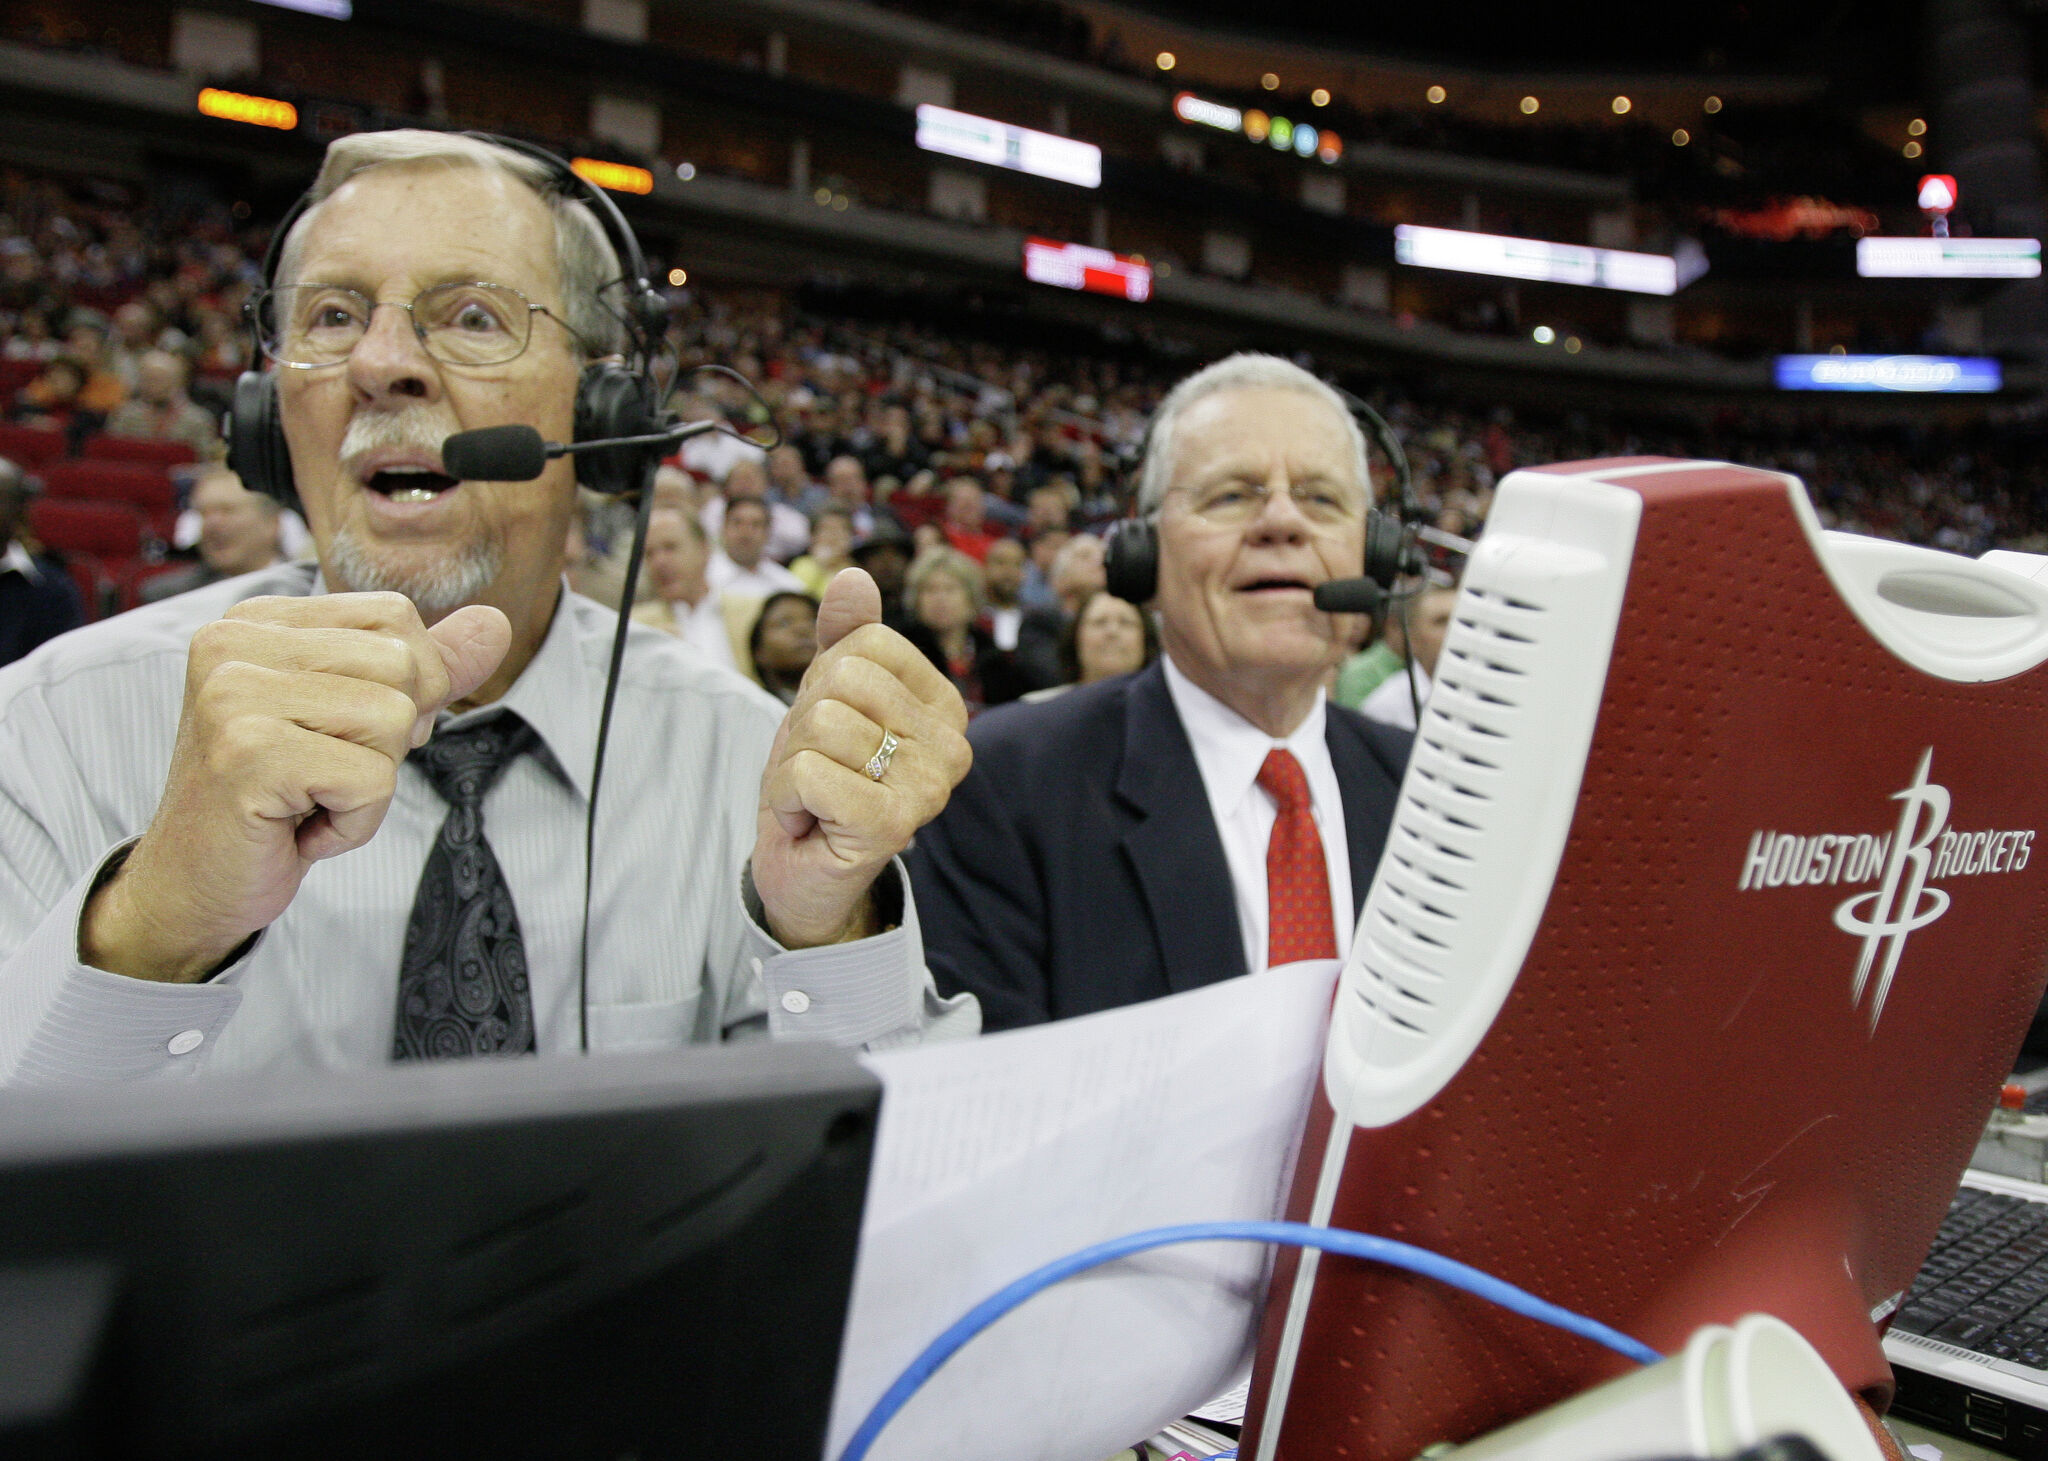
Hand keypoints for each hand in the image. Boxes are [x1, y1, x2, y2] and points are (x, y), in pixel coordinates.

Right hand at [81, 593, 510, 982]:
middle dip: (391, 739)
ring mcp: (234, 695)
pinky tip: (298, 828)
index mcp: (258, 620)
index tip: (336, 733)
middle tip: (321, 772)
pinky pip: (374, 781)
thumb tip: (495, 623)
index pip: (397, 617)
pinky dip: (355, 822)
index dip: (404, 688)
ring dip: (372, 783)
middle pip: (406, 666)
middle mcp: (234, 642)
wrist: (194, 885)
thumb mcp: (357, 720)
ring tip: (308, 798)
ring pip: (396, 720)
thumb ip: (425, 667)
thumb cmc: (277, 799)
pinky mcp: (248, 755)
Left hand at [754, 568, 970, 946]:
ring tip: (815, 795)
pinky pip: (807, 772)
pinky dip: (787, 797)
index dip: (825, 680)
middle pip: (842, 678)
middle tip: (820, 768)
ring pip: (821, 724)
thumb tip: (853, 576)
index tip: (833, 733)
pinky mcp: (892, 824)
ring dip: (793, 763)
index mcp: (945, 705)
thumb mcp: (829, 696)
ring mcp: (929, 788)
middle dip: (804, 724)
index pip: (866, 643)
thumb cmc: (823, 779)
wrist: (804, 868)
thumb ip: (845, 635)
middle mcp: (952, 746)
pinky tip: (809, 821)